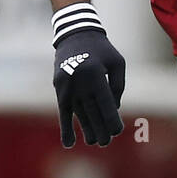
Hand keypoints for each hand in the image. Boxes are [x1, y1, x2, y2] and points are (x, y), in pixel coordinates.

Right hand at [53, 29, 125, 146]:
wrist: (74, 34)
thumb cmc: (101, 49)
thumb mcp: (117, 62)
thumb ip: (117, 86)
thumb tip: (114, 109)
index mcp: (95, 74)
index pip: (105, 103)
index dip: (111, 119)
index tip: (117, 131)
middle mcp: (80, 82)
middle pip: (92, 112)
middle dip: (100, 129)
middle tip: (106, 142)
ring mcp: (67, 86)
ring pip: (79, 114)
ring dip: (87, 129)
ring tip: (95, 142)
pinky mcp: (59, 89)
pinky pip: (63, 112)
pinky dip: (66, 128)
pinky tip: (69, 143)